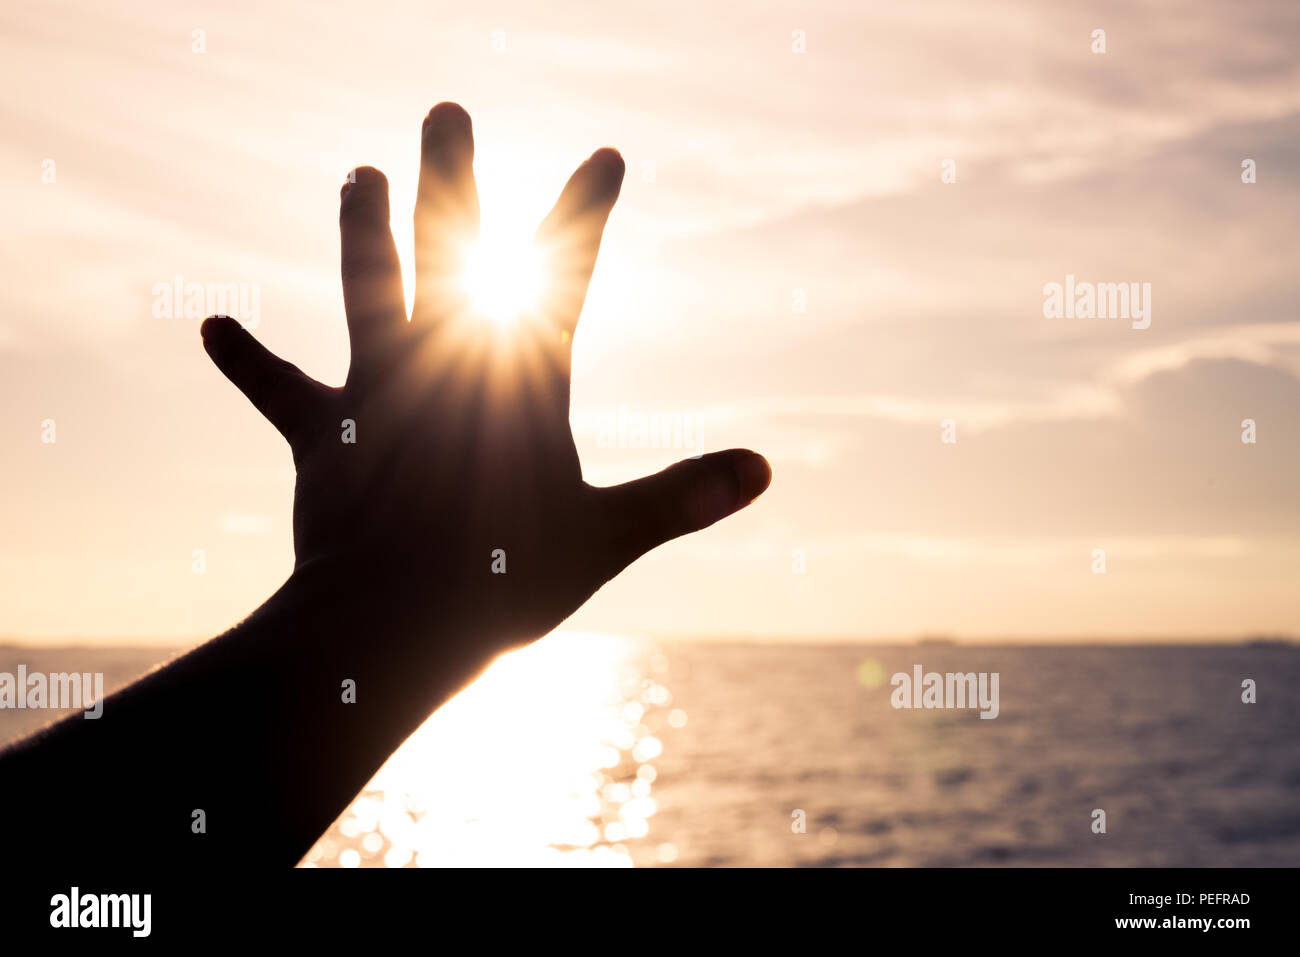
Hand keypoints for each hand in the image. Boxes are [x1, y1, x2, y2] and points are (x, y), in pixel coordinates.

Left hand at [199, 102, 770, 653]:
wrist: (390, 623)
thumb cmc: (507, 583)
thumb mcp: (609, 539)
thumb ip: (684, 496)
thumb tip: (766, 469)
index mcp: (521, 381)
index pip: (563, 276)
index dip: (585, 211)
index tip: (605, 153)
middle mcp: (446, 364)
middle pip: (448, 250)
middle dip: (450, 176)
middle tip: (444, 110)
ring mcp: (380, 393)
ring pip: (366, 289)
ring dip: (360, 229)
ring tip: (355, 174)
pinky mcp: (326, 434)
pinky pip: (279, 391)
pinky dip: (248, 362)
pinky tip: (209, 327)